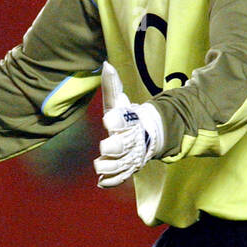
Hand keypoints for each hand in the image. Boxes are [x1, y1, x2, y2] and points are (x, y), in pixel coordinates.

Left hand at [93, 62, 163, 187]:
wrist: (147, 135)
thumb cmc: (127, 116)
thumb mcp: (119, 100)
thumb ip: (112, 85)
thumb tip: (106, 64)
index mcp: (128, 121)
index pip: (123, 120)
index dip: (116, 120)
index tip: (108, 119)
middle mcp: (130, 140)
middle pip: (122, 146)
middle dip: (113, 147)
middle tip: (105, 147)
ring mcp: (130, 156)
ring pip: (120, 164)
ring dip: (110, 166)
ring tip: (99, 165)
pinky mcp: (128, 168)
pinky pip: (121, 177)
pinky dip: (112, 180)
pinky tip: (101, 181)